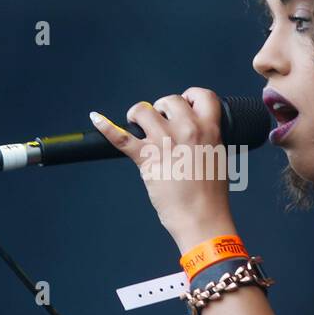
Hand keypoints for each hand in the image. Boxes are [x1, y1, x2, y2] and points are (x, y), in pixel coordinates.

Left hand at [89, 87, 236, 250]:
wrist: (202, 219)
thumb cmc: (211, 196)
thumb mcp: (217, 158)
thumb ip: (206, 139)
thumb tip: (192, 132)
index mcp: (210, 129)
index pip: (202, 95)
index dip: (191, 97)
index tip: (184, 105)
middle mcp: (187, 130)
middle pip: (169, 100)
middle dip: (162, 108)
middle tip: (160, 123)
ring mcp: (164, 142)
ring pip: (143, 111)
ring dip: (138, 115)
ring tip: (138, 124)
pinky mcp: (146, 158)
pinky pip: (120, 137)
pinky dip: (105, 126)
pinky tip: (96, 119)